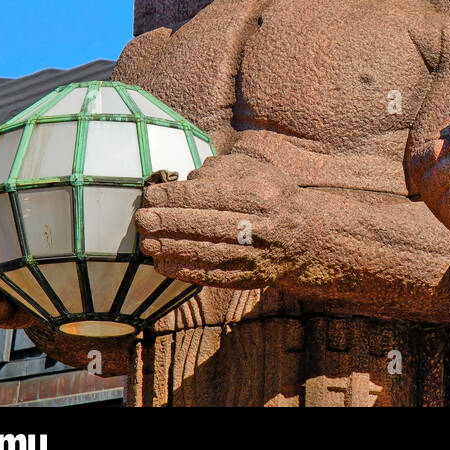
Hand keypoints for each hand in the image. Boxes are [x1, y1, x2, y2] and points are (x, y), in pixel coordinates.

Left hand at [135, 153, 309, 291]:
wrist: (308, 237)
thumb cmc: (272, 197)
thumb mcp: (257, 173)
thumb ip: (223, 171)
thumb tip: (187, 179)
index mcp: (264, 195)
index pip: (216, 195)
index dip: (180, 196)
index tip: (152, 195)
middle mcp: (263, 226)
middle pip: (211, 224)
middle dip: (172, 222)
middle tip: (142, 219)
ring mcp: (259, 256)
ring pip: (210, 253)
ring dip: (174, 249)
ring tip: (146, 243)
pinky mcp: (251, 278)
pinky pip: (215, 277)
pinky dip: (186, 272)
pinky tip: (162, 265)